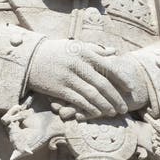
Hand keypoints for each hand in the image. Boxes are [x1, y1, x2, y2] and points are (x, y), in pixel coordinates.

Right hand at [26, 39, 147, 118]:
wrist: (29, 58)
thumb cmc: (55, 51)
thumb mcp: (75, 46)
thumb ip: (95, 49)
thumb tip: (114, 51)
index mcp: (84, 52)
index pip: (109, 67)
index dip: (122, 80)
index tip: (130, 89)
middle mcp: (78, 64)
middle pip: (103, 84)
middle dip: (116, 98)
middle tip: (124, 108)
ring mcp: (68, 77)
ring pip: (92, 94)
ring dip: (105, 106)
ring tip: (113, 113)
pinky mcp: (59, 88)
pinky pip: (79, 101)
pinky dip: (90, 108)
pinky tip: (97, 113)